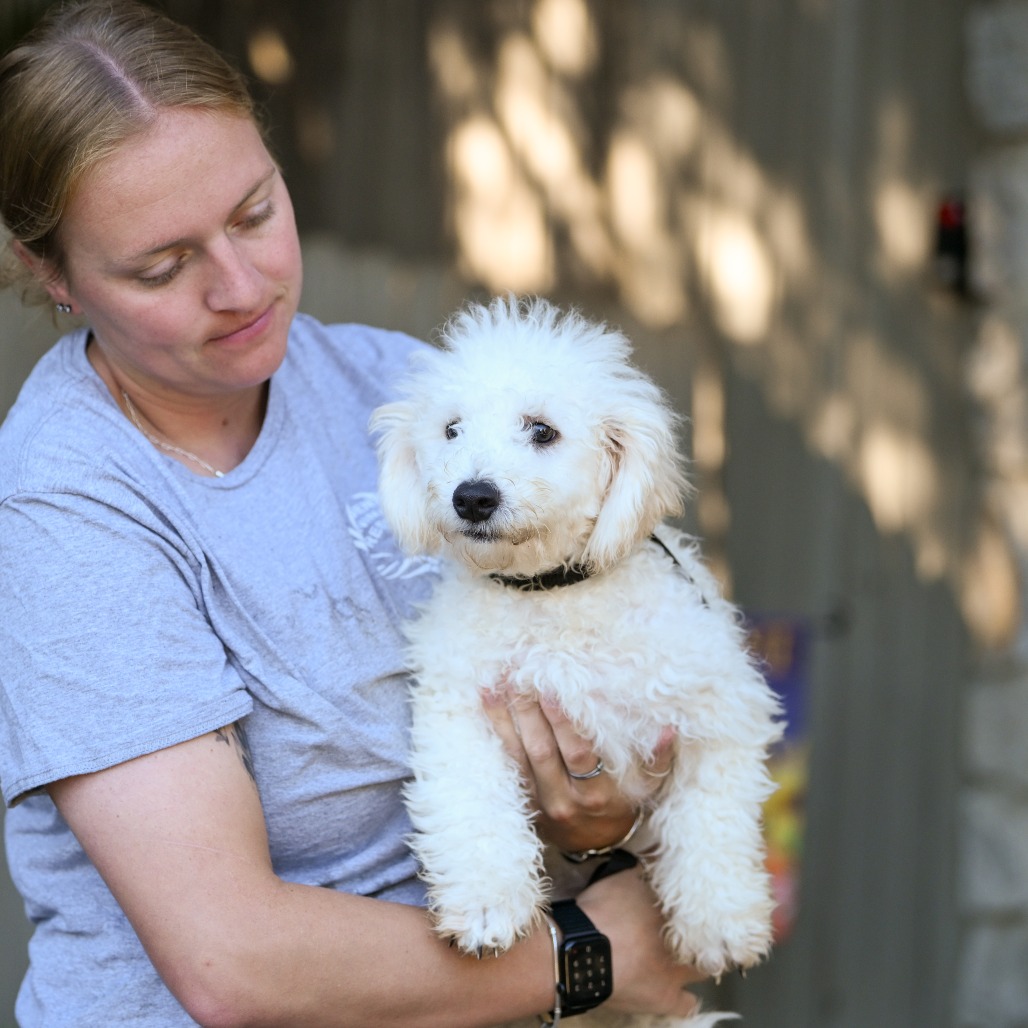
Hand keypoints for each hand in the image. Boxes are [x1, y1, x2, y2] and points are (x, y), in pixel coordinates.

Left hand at [480, 683, 673, 852]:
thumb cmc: (623, 803)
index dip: (565, 723)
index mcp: (599, 795)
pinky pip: (505, 762)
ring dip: (506, 715)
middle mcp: (565, 800)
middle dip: (530, 710)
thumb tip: (667, 729)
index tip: (553, 688)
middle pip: (542, 751)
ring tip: (498, 680)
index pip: (579, 755)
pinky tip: (486, 700)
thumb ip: (657, 760)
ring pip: (518, 754)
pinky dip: (495, 729)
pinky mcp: (521, 799)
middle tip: (521, 673)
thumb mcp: (646, 788)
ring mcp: (539, 801)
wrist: (594, 844)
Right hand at [577, 865, 704, 1018]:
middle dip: (706, 935)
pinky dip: (684, 999)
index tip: (700, 905)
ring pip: (704, 969)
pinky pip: (686, 1003)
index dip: (701, 907)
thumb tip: (653, 854)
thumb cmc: (603, 911)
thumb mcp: (622, 877)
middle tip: (698, 932)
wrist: (587, 951)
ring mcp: (677, 971)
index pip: (699, 906)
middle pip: (709, 938)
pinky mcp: (665, 998)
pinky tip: (682, 995)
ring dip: (701, 964)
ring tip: (695, 961)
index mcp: (674, 910)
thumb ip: (642, 870)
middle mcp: (683, 939)